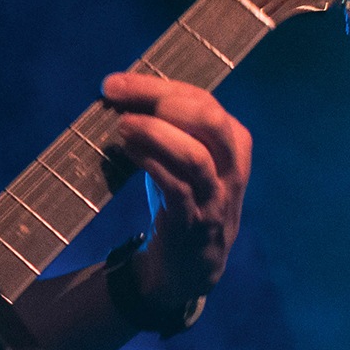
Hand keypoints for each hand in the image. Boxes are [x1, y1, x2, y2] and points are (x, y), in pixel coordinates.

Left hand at [99, 73, 252, 308]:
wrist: (191, 267)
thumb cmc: (183, 201)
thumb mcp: (187, 160)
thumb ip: (168, 129)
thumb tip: (120, 95)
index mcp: (233, 143)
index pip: (201, 100)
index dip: (156, 86)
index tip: (115, 82)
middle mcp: (231, 166)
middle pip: (207, 119)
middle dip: (160, 100)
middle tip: (117, 95)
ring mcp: (215, 197)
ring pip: (195, 156)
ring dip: (153, 135)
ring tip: (121, 125)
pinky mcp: (195, 223)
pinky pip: (177, 189)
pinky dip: (152, 166)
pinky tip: (128, 153)